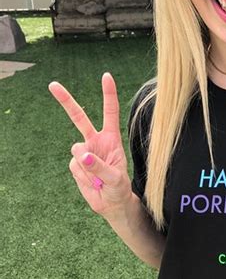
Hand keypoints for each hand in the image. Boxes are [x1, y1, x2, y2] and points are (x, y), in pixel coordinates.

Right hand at [48, 72, 132, 219]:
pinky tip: (91, 182)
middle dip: (66, 101)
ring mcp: (84, 151)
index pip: (109, 112)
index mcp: (111, 138)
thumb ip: (100, 166)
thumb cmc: (119, 187)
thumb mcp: (116, 178)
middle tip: (53, 85)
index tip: (106, 76)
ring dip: (87, 167)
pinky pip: (74, 166)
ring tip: (100, 178)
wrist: (111, 202)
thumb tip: (82, 155)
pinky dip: (82, 176)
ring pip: (76, 151)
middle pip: (79, 117)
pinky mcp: (75, 164)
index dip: (108, 94)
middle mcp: (96, 140)